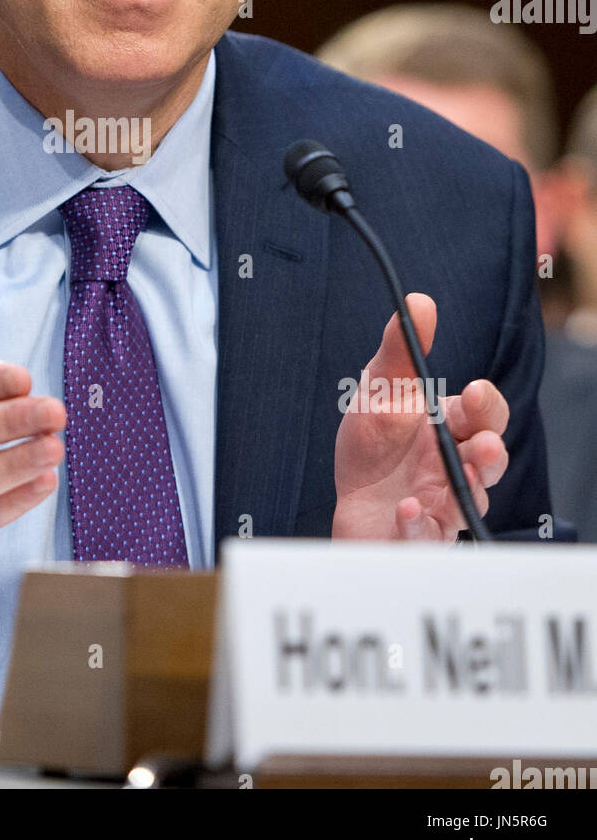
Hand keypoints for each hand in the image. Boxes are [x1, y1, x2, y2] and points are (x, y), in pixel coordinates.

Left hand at [332, 293, 508, 540]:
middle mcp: (455, 468)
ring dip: (468, 486)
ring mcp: (444, 505)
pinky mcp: (421, 538)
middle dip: (490, 449)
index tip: (472, 391)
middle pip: (488, 460)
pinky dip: (420, 526)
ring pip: (471, 501)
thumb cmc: (372, 447)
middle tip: (482, 443)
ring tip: (460, 473)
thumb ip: (400, 350)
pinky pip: (428, 537)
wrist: (350, 502)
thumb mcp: (380, 391)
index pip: (483, 415)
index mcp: (450, 430)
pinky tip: (408, 509)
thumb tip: (419, 301)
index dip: (484, 405)